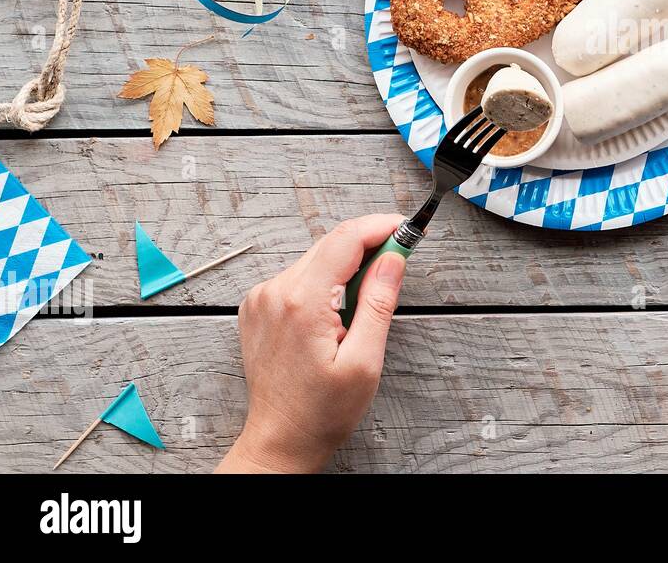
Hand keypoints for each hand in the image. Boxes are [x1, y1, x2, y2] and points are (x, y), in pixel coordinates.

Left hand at [216, 214, 406, 472]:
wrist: (280, 439)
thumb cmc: (322, 411)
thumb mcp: (365, 361)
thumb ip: (378, 303)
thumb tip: (393, 258)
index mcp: (302, 302)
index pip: (346, 239)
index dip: (382, 227)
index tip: (408, 229)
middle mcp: (275, 291)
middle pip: (331, 243)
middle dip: (370, 245)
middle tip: (401, 258)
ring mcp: (262, 297)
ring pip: (317, 257)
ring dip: (348, 266)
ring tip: (366, 302)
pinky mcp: (259, 305)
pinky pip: (300, 275)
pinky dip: (326, 280)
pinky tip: (339, 309)